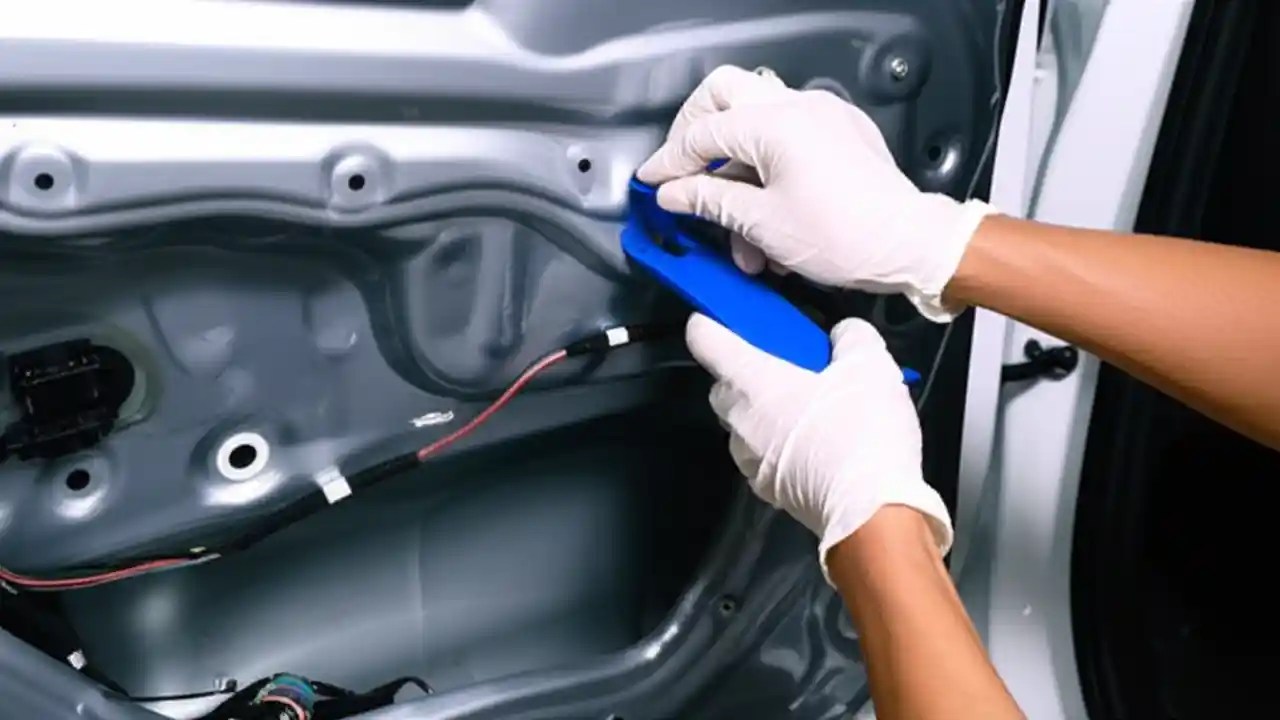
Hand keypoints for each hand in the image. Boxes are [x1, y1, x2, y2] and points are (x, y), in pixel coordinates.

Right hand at [637, 65, 995, 320]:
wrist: (908, 244)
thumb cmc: (848, 236)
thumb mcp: (762, 224)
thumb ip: (710, 201)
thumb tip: (676, 194)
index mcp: (776, 123)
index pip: (703, 132)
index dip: (670, 160)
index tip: (655, 183)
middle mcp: (801, 108)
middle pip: (725, 95)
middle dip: (695, 133)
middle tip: (682, 169)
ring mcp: (823, 117)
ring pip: (755, 120)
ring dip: (733, 165)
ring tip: (730, 220)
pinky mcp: (840, 135)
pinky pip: (787, 136)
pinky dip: (765, 167)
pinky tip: (760, 210)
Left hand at [685, 313, 952, 579]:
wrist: (872, 512)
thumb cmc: (861, 432)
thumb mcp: (871, 366)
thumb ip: (852, 338)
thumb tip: (844, 335)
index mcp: (752, 382)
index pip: (705, 341)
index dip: (709, 323)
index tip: (717, 317)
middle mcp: (740, 421)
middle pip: (723, 385)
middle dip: (745, 371)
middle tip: (784, 363)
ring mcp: (749, 459)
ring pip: (742, 423)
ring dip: (764, 411)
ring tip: (810, 404)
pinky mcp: (767, 489)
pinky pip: (763, 454)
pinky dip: (779, 443)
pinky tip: (817, 441)